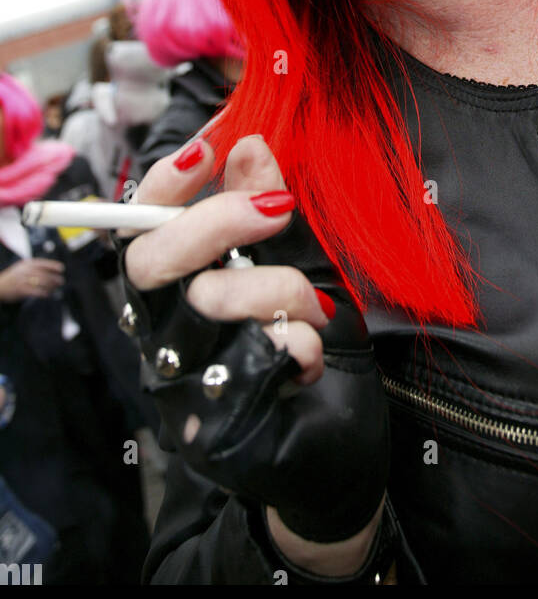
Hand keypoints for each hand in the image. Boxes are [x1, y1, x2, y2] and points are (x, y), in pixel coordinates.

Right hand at [0, 258, 64, 302]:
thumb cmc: (14, 276)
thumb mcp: (23, 267)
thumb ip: (35, 267)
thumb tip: (52, 270)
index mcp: (27, 264)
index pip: (43, 263)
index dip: (53, 266)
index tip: (61, 269)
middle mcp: (26, 271)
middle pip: (44, 274)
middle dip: (54, 278)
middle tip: (61, 281)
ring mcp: (23, 280)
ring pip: (41, 282)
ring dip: (51, 286)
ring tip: (55, 288)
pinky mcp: (21, 290)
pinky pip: (36, 291)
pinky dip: (43, 293)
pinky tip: (47, 294)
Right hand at [120, 135, 389, 573]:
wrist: (337, 455)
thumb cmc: (308, 353)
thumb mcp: (299, 268)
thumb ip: (269, 212)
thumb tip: (250, 144)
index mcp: (175, 296)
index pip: (139, 232)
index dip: (164, 184)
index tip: (210, 144)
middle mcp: (164, 340)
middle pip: (152, 263)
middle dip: (216, 220)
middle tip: (279, 207)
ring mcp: (183, 387)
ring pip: (210, 304)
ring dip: (280, 290)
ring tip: (317, 307)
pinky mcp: (217, 429)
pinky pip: (256, 359)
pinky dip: (299, 345)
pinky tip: (311, 357)